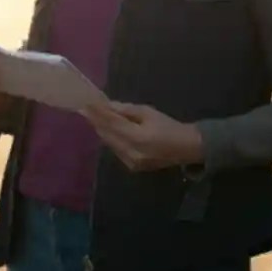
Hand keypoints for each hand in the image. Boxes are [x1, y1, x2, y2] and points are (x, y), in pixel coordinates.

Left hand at [81, 102, 204, 172]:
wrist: (185, 148)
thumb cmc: (169, 126)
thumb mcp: (149, 113)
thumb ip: (127, 110)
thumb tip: (107, 105)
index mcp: (138, 138)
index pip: (112, 123)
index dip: (98, 112)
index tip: (87, 103)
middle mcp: (132, 153)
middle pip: (107, 135)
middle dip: (96, 121)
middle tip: (86, 109)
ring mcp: (131, 162)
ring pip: (110, 143)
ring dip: (102, 130)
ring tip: (94, 117)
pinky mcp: (132, 167)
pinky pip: (116, 150)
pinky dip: (111, 139)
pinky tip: (107, 130)